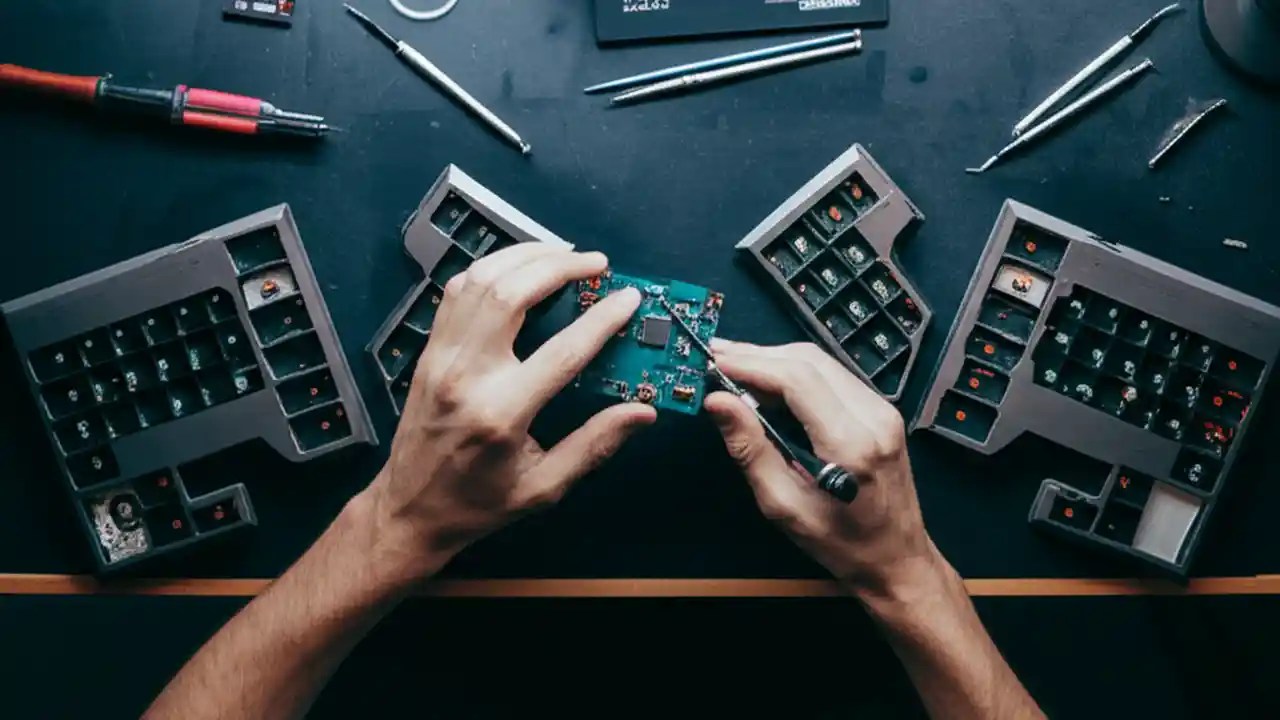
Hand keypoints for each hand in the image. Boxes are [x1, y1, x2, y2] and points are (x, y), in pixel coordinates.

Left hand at [366, 245, 655, 577]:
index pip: (561, 351)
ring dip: (524, 257)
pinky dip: (490, 270)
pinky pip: (457, 293)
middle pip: (512, 294)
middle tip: (596, 263)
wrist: (409, 510)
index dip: (601, 320)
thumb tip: (642, 412)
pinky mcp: (428, 352)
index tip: (628, 299)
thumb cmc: (478, 503)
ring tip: (562, 253)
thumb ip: (594, 445)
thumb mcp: (544, 487)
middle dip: (560, 267)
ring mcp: (441, 358)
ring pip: (480, 281)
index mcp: (502, 413)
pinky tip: (518, 268)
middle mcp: (467, 375)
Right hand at [704, 340, 942, 600]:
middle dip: (758, 355)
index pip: (797, 379)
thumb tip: (717, 402)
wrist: (897, 559)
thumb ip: (750, 449)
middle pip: (809, 360)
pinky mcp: (882, 411)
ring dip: (775, 360)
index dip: (752, 363)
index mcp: (851, 444)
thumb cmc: (841, 544)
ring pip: (821, 362)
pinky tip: (768, 383)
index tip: (714, 359)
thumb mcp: (784, 506)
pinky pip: (833, 376)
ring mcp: (883, 410)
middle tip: (716, 357)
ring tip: (734, 366)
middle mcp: (873, 417)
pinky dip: (796, 373)